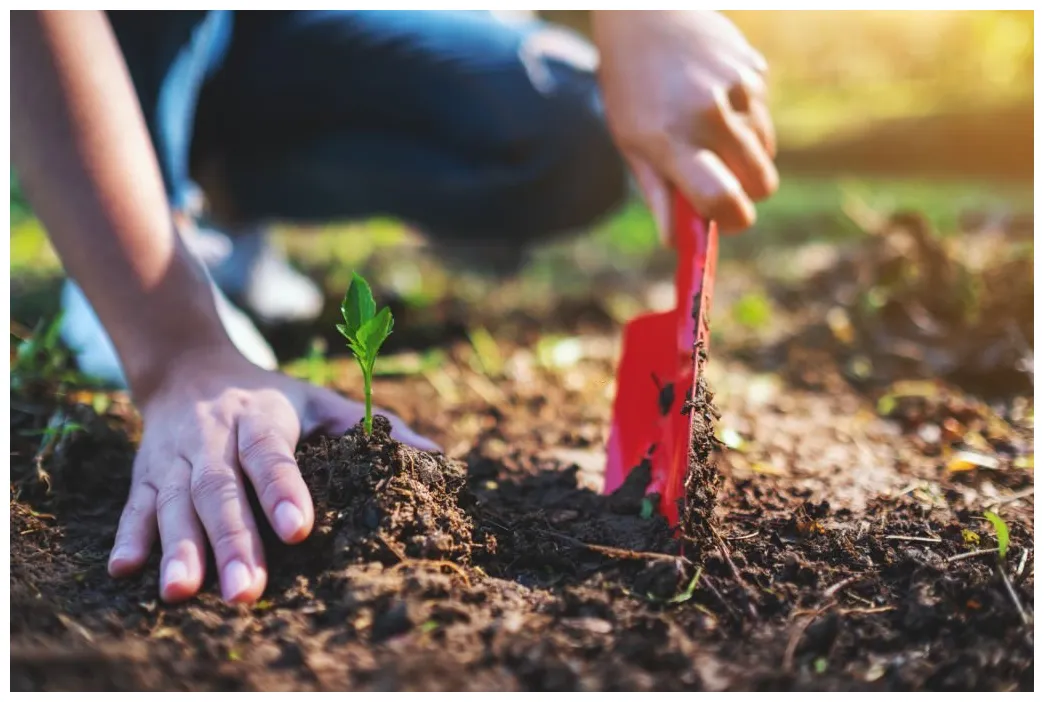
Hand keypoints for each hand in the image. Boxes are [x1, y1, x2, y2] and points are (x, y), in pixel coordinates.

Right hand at [107, 347, 437, 603]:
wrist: (189, 366)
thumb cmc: (271, 397)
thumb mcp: (321, 401)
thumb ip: (375, 427)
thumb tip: (437, 457)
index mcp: (261, 418)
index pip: (272, 454)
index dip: (283, 489)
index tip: (300, 528)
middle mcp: (213, 437)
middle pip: (221, 490)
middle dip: (233, 541)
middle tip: (248, 592)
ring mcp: (174, 457)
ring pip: (175, 504)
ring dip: (179, 549)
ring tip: (183, 592)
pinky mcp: (145, 475)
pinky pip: (135, 505)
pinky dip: (129, 536)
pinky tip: (126, 569)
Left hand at [594, 11, 777, 238]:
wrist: (644, 13)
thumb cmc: (631, 86)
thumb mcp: (630, 141)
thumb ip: (657, 193)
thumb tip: (675, 242)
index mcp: (672, 140)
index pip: (721, 199)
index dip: (732, 220)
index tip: (725, 221)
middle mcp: (709, 115)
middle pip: (761, 183)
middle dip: (746, 192)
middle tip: (718, 182)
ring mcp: (738, 90)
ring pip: (766, 152)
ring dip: (745, 155)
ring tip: (708, 131)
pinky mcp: (755, 71)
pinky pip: (764, 117)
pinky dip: (747, 120)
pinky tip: (715, 98)